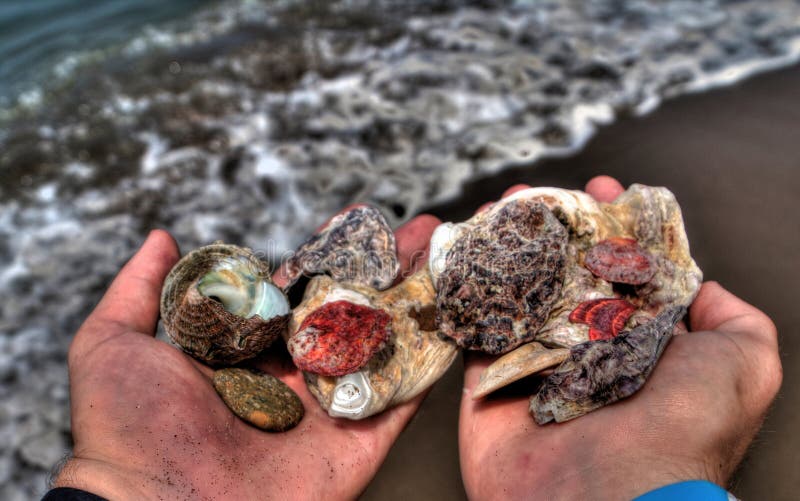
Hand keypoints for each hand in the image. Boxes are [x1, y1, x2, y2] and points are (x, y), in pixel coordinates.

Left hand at [55, 210, 441, 499]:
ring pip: (384, 346)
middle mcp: (293, 376)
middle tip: (424, 229)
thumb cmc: (125, 429)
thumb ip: (140, 290)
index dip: (331, 255)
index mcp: (247, 352)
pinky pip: (401, 400)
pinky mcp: (356, 444)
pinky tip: (453, 319)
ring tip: (448, 258)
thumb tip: (163, 237)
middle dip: (389, 268)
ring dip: (418, 303)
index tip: (360, 220)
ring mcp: (328, 410)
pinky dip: (431, 363)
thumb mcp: (113, 344)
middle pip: (352, 311)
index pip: (300, 291)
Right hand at [458, 176, 782, 499]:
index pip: (626, 270)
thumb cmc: (680, 428)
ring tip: (501, 206)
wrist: (606, 499)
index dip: (616, 225)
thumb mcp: (743, 366)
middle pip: (566, 274)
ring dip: (507, 247)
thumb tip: (703, 288)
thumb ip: (734, 321)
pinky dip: (467, 289)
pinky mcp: (489, 384)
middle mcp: (587, 350)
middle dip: (555, 227)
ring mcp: (535, 366)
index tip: (604, 189)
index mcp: (642, 343)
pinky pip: (474, 328)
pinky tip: (466, 248)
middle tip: (539, 194)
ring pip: (518, 293)